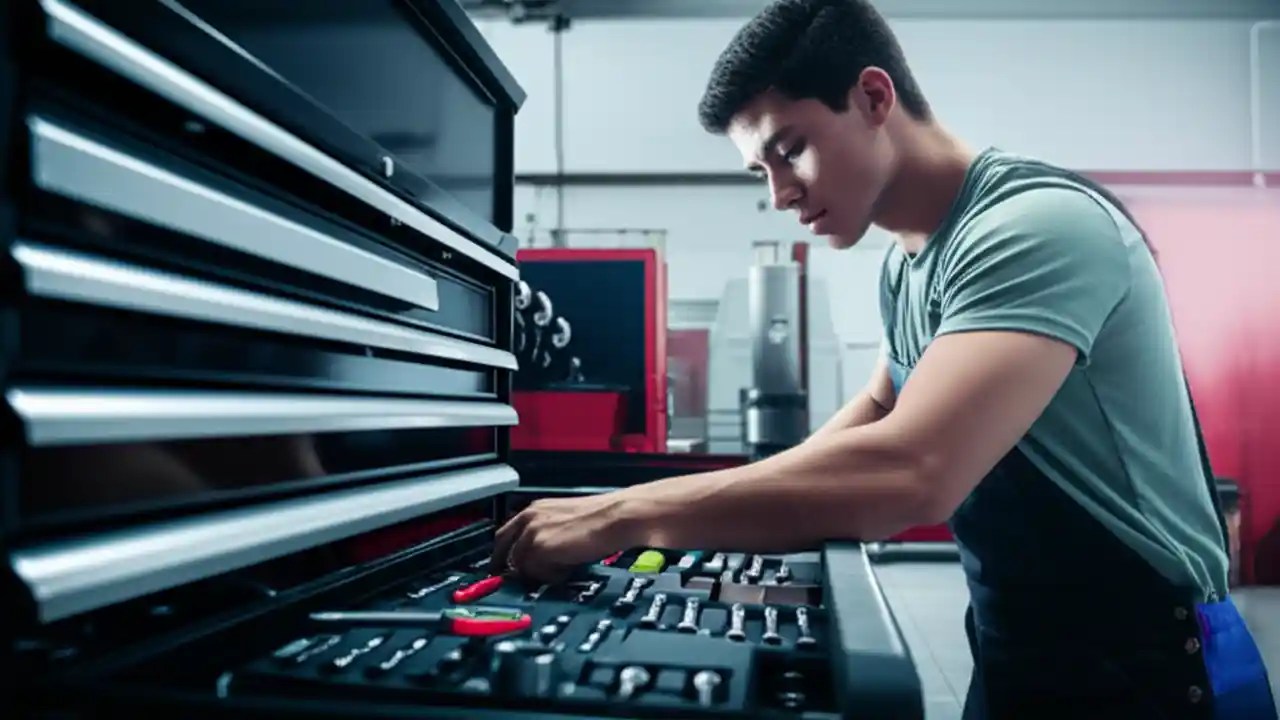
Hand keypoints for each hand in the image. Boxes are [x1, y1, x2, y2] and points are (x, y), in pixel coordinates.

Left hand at [490, 492, 640, 582]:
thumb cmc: (600, 519)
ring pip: (522, 566)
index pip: (505, 535)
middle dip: (510, 568)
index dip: (503, 554)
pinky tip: (569, 568)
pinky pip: (536, 573)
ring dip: (539, 572)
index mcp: (533, 510)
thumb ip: (546, 534)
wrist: (615, 517)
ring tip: (563, 568)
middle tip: (517, 582)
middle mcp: (527, 519)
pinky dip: (551, 576)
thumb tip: (537, 556)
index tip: (503, 568)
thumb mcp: (564, 521)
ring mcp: (531, 534)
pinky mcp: (540, 548)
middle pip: (504, 551)